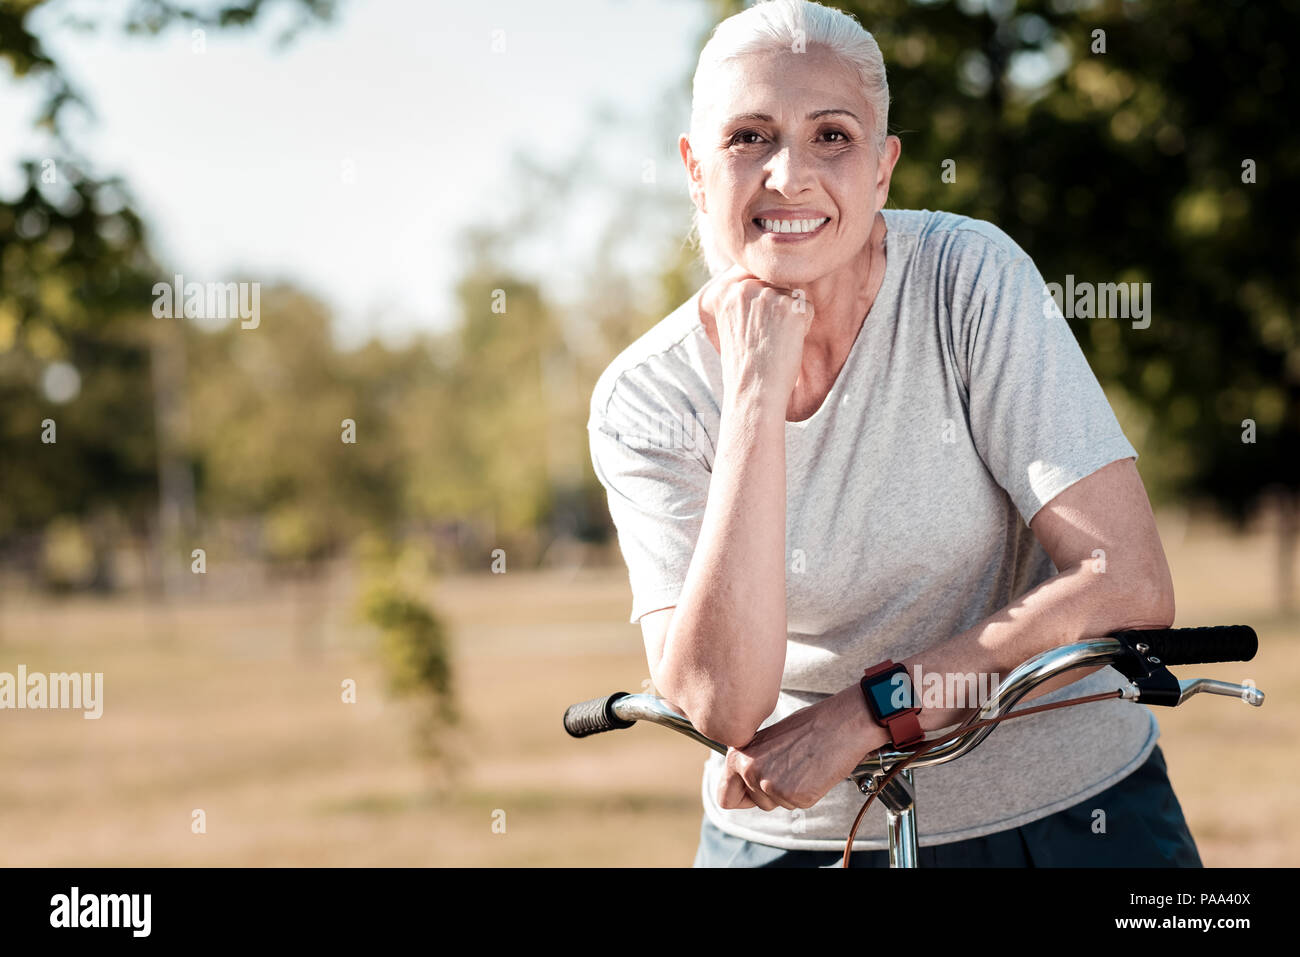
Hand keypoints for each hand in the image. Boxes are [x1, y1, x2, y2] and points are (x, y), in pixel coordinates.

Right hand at [698, 264, 813, 408]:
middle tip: (763, 338)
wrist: (753, 392)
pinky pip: (807, 308)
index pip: (755, 276)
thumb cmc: (744, 364)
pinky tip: (785, 344)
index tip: (754, 328)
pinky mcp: (789, 308)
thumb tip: (765, 280)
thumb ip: (742, 298)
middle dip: (777, 308)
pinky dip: (802, 327)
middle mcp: (744, 287)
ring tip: (773, 341)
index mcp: (724, 291)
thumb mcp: (732, 323)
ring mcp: (767, 296)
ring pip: (792, 296)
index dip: (761, 303)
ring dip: (789, 317)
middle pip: (776, 284)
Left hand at [717, 685, 889, 811]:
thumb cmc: (806, 727)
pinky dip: (806, 794)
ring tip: (802, 766)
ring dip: (789, 792)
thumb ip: (751, 762)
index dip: (740, 798)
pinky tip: (813, 772)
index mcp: (738, 756)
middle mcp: (750, 772)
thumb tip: (743, 784)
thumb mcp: (766, 741)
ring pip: (777, 805)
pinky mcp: (794, 796)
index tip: (752, 793)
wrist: (838, 724)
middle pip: (755, 803)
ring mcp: (772, 785)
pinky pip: (797, 805)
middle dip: (771, 794)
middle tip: (789, 769)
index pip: (724, 797)